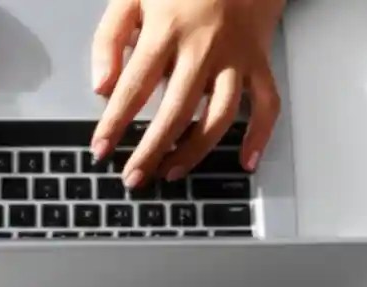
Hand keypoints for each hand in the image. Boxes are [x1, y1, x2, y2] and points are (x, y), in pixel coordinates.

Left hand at [91, 0, 284, 186]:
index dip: (114, 123)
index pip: (134, 87)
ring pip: (220, 116)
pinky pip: (266, 103)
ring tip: (172, 172)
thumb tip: (102, 88)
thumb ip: (110, 39)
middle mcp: (203, 47)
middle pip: (176, 111)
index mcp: (166, 29)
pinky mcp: (258, 61)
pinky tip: (244, 161)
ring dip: (195, 151)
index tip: (100, 150)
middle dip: (151, 151)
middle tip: (134, 178)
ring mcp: (234, 57)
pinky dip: (260, 136)